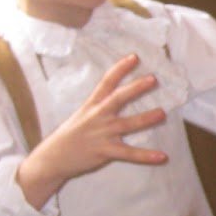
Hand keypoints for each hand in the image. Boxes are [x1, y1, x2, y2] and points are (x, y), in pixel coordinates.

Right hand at [17, 54, 167, 207]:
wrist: (52, 158)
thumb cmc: (70, 136)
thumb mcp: (81, 115)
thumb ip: (99, 107)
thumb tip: (118, 99)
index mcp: (91, 105)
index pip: (106, 82)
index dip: (120, 69)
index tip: (134, 57)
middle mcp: (97, 116)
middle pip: (118, 98)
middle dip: (135, 88)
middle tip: (153, 79)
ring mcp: (102, 134)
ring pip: (127, 124)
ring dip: (145, 119)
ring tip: (162, 114)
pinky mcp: (105, 151)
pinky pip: (129, 154)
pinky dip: (146, 156)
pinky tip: (162, 156)